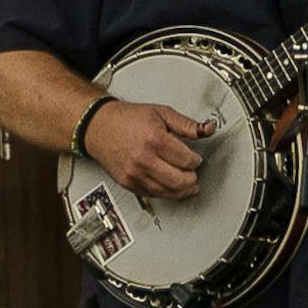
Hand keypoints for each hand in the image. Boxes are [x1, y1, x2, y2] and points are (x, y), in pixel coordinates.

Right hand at [83, 97, 206, 199]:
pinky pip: (153, 195)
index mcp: (154, 139)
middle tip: (195, 174)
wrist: (100, 127)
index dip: (196, 161)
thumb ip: (186, 124)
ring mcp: (135, 174)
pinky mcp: (128, 184)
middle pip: (179, 181)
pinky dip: (166, 193)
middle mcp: (144, 159)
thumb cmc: (128, 119)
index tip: (196, 159)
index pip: (186, 160)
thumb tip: (207, 129)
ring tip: (188, 184)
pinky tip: (171, 186)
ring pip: (167, 192)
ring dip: (182, 190)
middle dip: (192, 179)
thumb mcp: (161, 113)